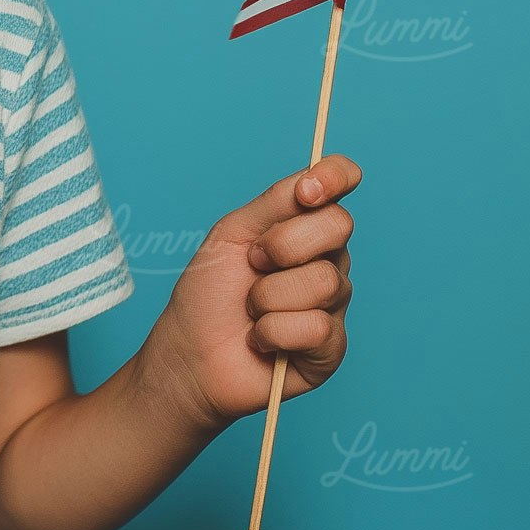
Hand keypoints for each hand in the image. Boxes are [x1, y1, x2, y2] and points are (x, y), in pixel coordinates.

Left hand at [142, 154, 359, 429]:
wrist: (189, 354)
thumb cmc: (209, 293)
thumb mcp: (233, 234)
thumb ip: (275, 202)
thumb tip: (314, 178)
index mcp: (305, 226)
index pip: (341, 183)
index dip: (335, 176)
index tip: (307, 190)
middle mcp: (328, 261)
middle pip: (338, 227)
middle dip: (282, 245)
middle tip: (252, 264)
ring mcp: (333, 305)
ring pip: (324, 282)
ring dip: (268, 297)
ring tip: (251, 311)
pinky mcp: (331, 349)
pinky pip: (317, 327)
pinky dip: (273, 332)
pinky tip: (260, 340)